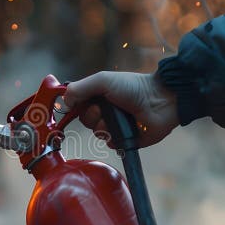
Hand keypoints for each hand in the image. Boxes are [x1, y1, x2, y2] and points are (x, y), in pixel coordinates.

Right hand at [63, 71, 178, 147]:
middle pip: (85, 120)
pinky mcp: (125, 139)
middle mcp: (105, 110)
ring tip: (118, 118)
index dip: (75, 106)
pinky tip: (124, 129)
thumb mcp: (103, 80)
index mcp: (98, 96)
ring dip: (104, 126)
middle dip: (92, 115)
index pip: (77, 105)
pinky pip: (110, 143)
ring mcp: (115, 125)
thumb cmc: (133, 87)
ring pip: (97, 133)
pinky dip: (115, 137)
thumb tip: (64, 101)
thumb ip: (79, 88)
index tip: (76, 106)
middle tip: (104, 108)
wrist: (160, 101)